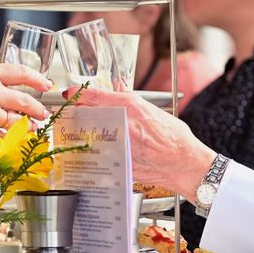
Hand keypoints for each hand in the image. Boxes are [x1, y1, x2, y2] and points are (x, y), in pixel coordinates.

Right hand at [0, 64, 50, 144]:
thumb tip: (6, 98)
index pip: (20, 72)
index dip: (37, 79)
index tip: (46, 84)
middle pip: (24, 101)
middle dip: (38, 108)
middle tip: (44, 113)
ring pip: (16, 122)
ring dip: (27, 126)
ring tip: (32, 128)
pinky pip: (3, 138)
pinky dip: (10, 140)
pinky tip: (14, 140)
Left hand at [65, 85, 214, 195]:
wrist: (183, 163)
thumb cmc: (174, 138)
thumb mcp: (152, 111)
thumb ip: (130, 100)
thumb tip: (119, 89)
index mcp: (129, 107)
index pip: (94, 95)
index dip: (77, 94)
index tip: (70, 93)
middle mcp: (120, 123)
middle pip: (85, 115)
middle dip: (78, 114)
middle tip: (75, 114)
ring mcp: (116, 143)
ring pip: (87, 134)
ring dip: (83, 132)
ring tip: (85, 133)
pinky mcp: (116, 161)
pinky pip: (97, 154)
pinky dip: (93, 151)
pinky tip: (97, 150)